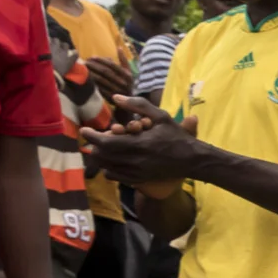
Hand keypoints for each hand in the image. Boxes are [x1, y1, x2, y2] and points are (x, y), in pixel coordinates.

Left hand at [82, 55, 133, 98]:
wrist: (130, 102)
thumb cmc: (127, 84)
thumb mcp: (128, 72)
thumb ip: (124, 60)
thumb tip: (118, 47)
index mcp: (127, 75)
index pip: (112, 65)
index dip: (101, 60)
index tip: (92, 57)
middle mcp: (123, 82)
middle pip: (106, 72)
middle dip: (94, 66)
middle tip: (85, 62)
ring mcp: (117, 91)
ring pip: (101, 80)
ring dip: (91, 74)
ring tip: (83, 69)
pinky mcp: (110, 98)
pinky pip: (99, 89)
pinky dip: (92, 83)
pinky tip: (86, 79)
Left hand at [84, 93, 210, 185]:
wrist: (192, 160)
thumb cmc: (177, 136)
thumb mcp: (160, 116)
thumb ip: (138, 105)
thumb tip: (115, 97)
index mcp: (140, 144)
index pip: (106, 142)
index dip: (91, 136)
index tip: (84, 130)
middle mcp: (136, 161)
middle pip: (102, 156)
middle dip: (94, 146)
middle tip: (95, 138)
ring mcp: (136, 172)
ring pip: (105, 167)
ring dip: (100, 157)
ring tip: (102, 148)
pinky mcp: (138, 180)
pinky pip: (114, 176)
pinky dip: (108, 168)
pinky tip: (112, 160)